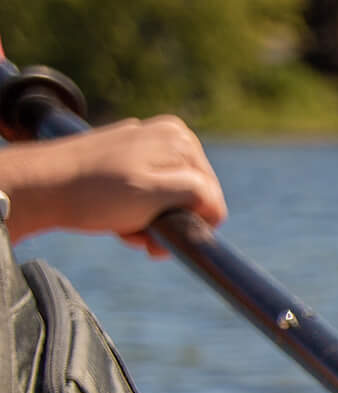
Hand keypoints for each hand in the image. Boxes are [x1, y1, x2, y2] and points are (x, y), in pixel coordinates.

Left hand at [0, 118, 226, 251]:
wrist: (46, 186)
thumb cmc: (98, 193)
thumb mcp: (155, 195)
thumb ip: (197, 194)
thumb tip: (216, 206)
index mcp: (181, 141)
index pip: (212, 200)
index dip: (193, 225)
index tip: (164, 236)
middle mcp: (170, 136)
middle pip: (193, 199)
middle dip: (172, 224)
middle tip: (142, 235)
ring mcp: (149, 145)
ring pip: (172, 200)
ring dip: (155, 223)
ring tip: (128, 226)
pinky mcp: (131, 156)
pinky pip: (152, 193)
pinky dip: (141, 212)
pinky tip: (121, 217)